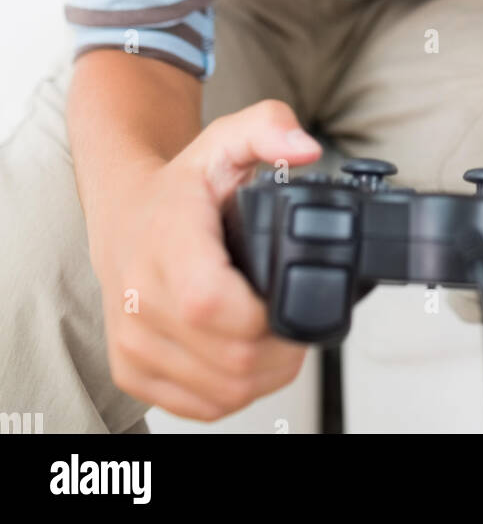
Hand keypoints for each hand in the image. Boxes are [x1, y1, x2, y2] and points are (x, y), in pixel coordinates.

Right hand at [92, 100, 323, 421]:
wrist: (123, 213)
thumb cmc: (180, 186)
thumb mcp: (226, 139)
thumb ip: (269, 127)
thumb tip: (307, 148)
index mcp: (166, 244)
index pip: (213, 306)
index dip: (267, 315)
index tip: (288, 292)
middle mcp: (139, 299)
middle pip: (232, 360)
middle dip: (282, 346)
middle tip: (294, 313)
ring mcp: (132, 342)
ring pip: (223, 391)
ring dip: (264, 372)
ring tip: (271, 331)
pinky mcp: (131, 372)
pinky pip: (202, 406)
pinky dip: (235, 389)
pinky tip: (241, 352)